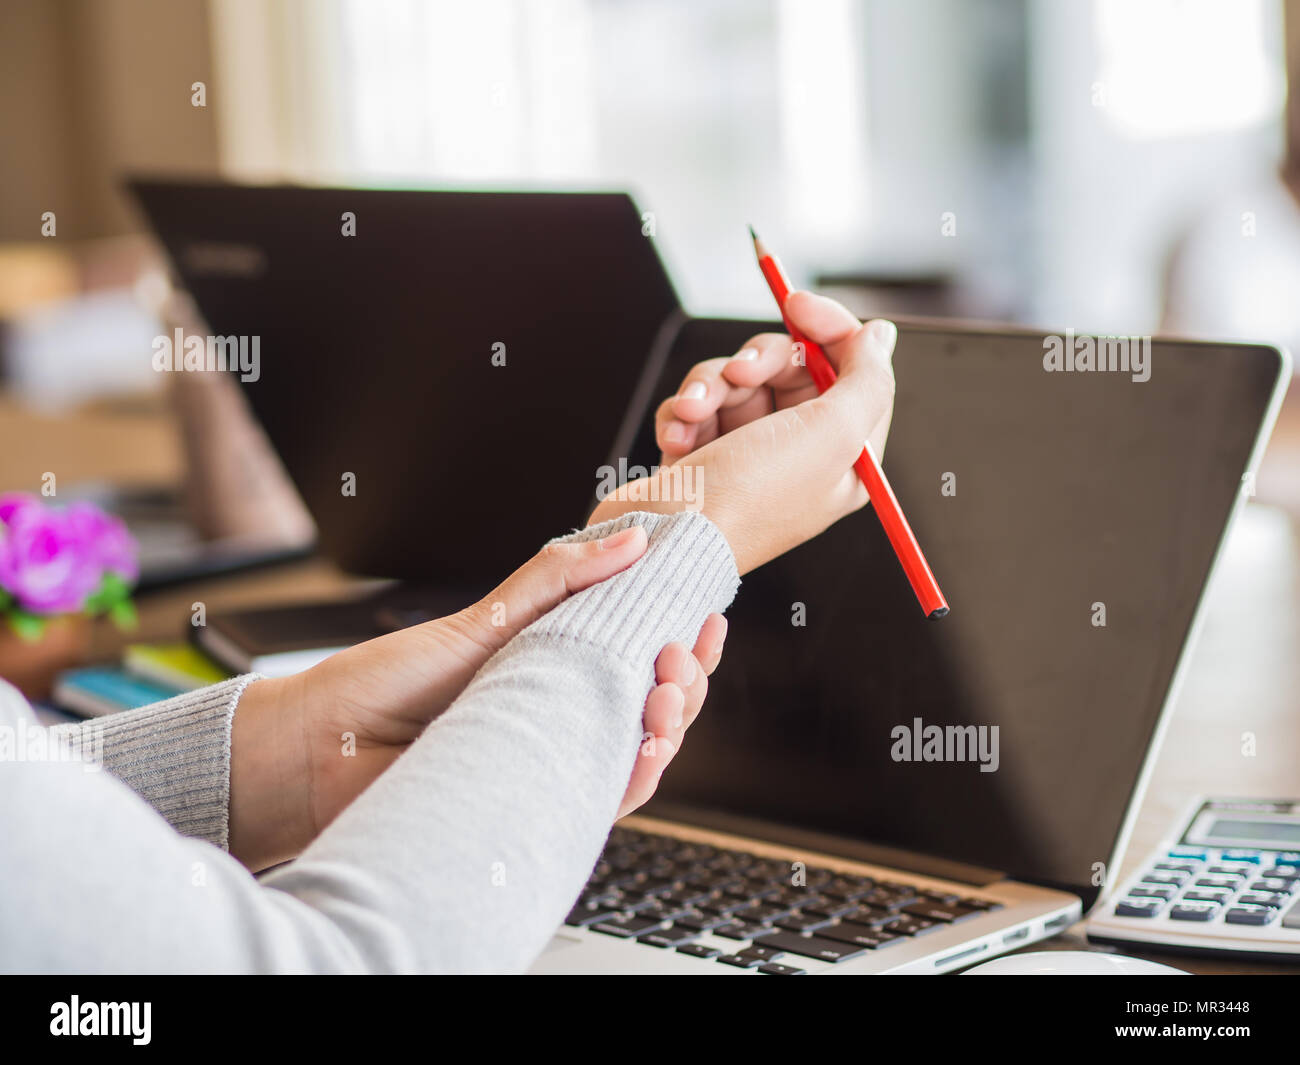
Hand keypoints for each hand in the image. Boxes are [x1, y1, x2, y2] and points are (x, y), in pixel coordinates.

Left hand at [228, 527, 722, 868]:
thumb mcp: (483, 617)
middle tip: (679, 656)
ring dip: (672, 726)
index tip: (705, 618)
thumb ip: (559, 578)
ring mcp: (552, 763)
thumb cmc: (389, 682)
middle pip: (654, 706)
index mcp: (556, 669)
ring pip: (641, 754)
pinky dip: (638, 778)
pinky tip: (648, 750)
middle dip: (686, 681)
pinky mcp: (537, 807)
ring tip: (666, 696)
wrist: (321, 748)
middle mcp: (562, 717)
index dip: (685, 643)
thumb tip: (635, 537)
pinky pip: (606, 801)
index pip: (642, 658)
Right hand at [589, 291, 896, 573]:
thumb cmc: (749, 498)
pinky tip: (678, 439)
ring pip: (736, 379)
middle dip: (757, 363)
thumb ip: (868, 379)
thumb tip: (880, 335)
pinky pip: (698, 403)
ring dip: (710, 387)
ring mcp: (747, 454)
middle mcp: (799, 455)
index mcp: (844, 459)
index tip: (798, 305)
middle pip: (791, 368)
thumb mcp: (831, 435)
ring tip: (695, 414)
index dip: (829, 330)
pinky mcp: (703, 453)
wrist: (665, 539)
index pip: (852, 371)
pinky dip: (683, 413)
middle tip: (738, 376)